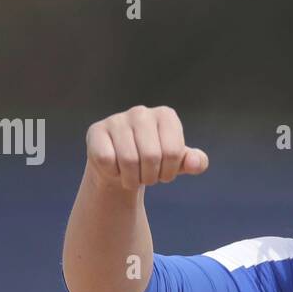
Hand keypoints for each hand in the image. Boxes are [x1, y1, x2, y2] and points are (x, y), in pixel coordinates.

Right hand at [84, 105, 208, 192]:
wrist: (122, 167)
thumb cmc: (155, 163)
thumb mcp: (178, 164)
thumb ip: (194, 162)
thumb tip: (195, 162)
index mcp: (166, 116)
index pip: (173, 152)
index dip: (169, 172)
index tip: (165, 173)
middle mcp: (142, 112)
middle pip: (151, 156)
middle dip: (151, 177)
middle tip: (147, 177)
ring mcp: (117, 119)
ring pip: (128, 160)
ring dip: (132, 179)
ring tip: (133, 176)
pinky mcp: (96, 131)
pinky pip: (107, 160)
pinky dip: (114, 173)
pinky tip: (115, 168)